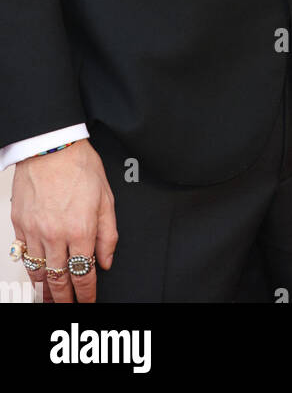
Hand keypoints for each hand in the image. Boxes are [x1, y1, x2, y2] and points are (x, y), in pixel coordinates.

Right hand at [10, 140, 117, 302]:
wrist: (50, 146)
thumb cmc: (79, 165)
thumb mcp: (106, 197)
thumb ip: (108, 233)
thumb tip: (106, 260)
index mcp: (82, 229)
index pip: (84, 274)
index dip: (86, 294)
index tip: (88, 302)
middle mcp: (57, 234)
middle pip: (60, 280)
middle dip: (66, 299)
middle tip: (70, 308)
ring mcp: (35, 231)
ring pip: (40, 272)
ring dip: (47, 290)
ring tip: (52, 299)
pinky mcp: (20, 225)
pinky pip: (25, 257)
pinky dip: (32, 270)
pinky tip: (37, 276)